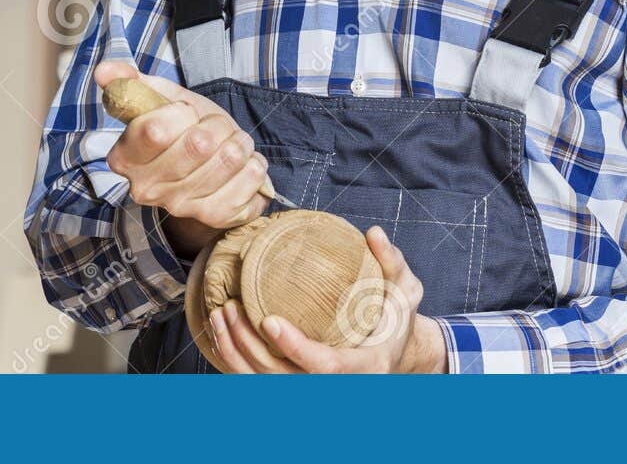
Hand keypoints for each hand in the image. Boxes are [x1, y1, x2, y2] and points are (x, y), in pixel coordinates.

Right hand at [95, 61, 267, 256]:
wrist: (204, 170)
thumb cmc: (181, 130)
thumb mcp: (158, 100)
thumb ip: (131, 83)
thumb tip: (104, 71)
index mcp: (125, 158)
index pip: (156, 130)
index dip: (181, 113)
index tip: (185, 112)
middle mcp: (147, 189)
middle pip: (199, 144)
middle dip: (217, 125)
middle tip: (214, 128)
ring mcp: (182, 207)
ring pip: (230, 159)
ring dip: (239, 142)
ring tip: (231, 144)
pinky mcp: (216, 217)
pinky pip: (251, 180)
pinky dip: (255, 165)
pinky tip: (244, 165)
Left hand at [210, 226, 445, 372]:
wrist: (397, 356)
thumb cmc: (398, 321)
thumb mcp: (406, 292)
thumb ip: (392, 263)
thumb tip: (373, 234)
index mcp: (367, 367)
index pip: (325, 368)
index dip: (295, 348)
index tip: (267, 320)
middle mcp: (339, 389)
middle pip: (283, 379)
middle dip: (250, 347)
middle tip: (230, 306)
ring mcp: (316, 393)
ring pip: (265, 387)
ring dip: (236, 355)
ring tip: (221, 314)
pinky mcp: (298, 389)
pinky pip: (259, 386)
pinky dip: (235, 364)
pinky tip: (221, 334)